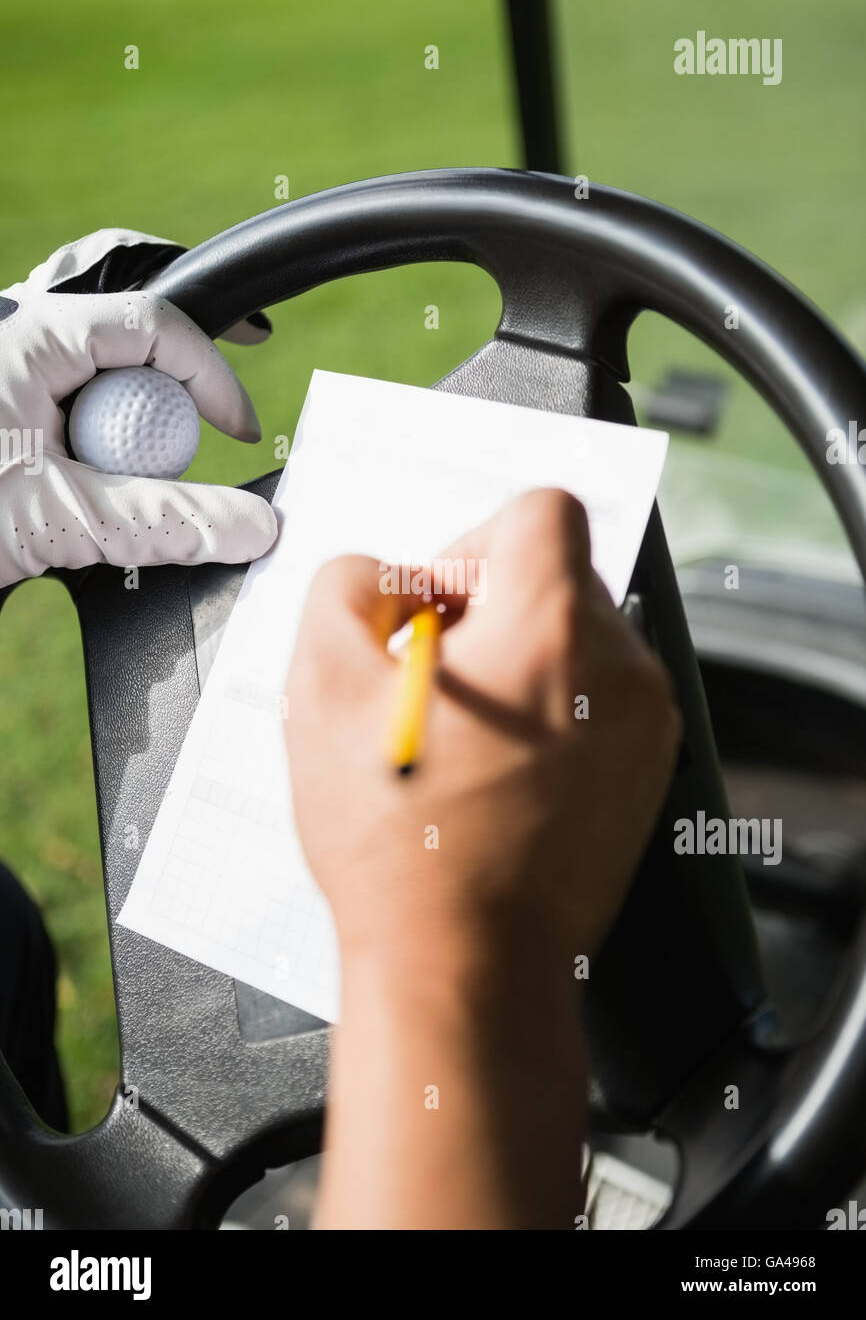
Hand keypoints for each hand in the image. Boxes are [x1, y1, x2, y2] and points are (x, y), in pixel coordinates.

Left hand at [0, 236, 276, 588]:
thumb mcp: (57, 518)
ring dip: (131, 387)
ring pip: (91, 340)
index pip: (153, 324)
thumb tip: (250, 527)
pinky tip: (99, 465)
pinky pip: (65, 378)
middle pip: (122, 304)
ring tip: (155, 435)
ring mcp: (5, 361)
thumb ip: (163, 521)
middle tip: (224, 383)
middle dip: (178, 349)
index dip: (210, 376)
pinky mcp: (3, 400)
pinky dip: (95, 419)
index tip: (237, 433)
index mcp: (29, 332)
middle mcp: (14, 329)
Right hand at [285, 487, 680, 1228]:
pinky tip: (491, 773)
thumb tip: (377, 579)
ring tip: (455, 737)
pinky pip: (597, 705)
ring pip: (577, 643)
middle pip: (557, 578)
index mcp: (553, 626)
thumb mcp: (321, 688)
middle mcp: (620, 667)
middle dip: (484, 609)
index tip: (434, 608)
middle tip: (425, 678)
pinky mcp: (645, 778)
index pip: (540, 510)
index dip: (469, 539)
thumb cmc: (398, 842)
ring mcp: (644, 727)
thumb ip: (341, 589)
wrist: (464, 967)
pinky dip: (547, 715)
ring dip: (514, 664)